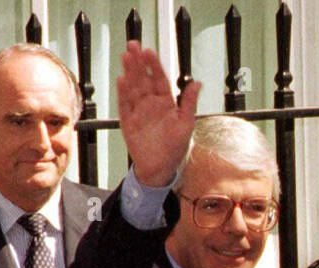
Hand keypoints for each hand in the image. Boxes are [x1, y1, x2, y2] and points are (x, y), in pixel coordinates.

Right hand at [117, 41, 200, 187]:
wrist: (160, 169)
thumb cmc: (174, 149)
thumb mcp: (186, 125)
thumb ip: (189, 103)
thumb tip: (197, 83)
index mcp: (166, 102)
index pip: (159, 79)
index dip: (154, 65)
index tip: (150, 52)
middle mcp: (151, 103)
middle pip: (143, 78)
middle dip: (138, 62)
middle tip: (133, 46)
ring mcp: (139, 111)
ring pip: (133, 87)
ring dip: (129, 72)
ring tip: (126, 57)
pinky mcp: (129, 121)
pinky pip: (125, 105)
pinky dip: (123, 93)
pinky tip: (122, 81)